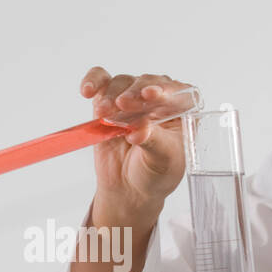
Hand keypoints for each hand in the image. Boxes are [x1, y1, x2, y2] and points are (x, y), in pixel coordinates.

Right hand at [79, 67, 195, 226]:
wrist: (129, 188)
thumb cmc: (155, 174)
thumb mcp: (162, 161)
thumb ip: (153, 142)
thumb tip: (140, 130)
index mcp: (183, 111)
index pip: (179, 92)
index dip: (166, 90)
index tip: (150, 95)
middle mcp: (160, 100)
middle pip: (148, 83)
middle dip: (134, 93)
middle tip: (122, 105)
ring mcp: (133, 98)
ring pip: (123, 83)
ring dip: (111, 95)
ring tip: (103, 113)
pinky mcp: (109, 100)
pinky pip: (101, 82)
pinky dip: (93, 83)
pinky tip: (87, 91)